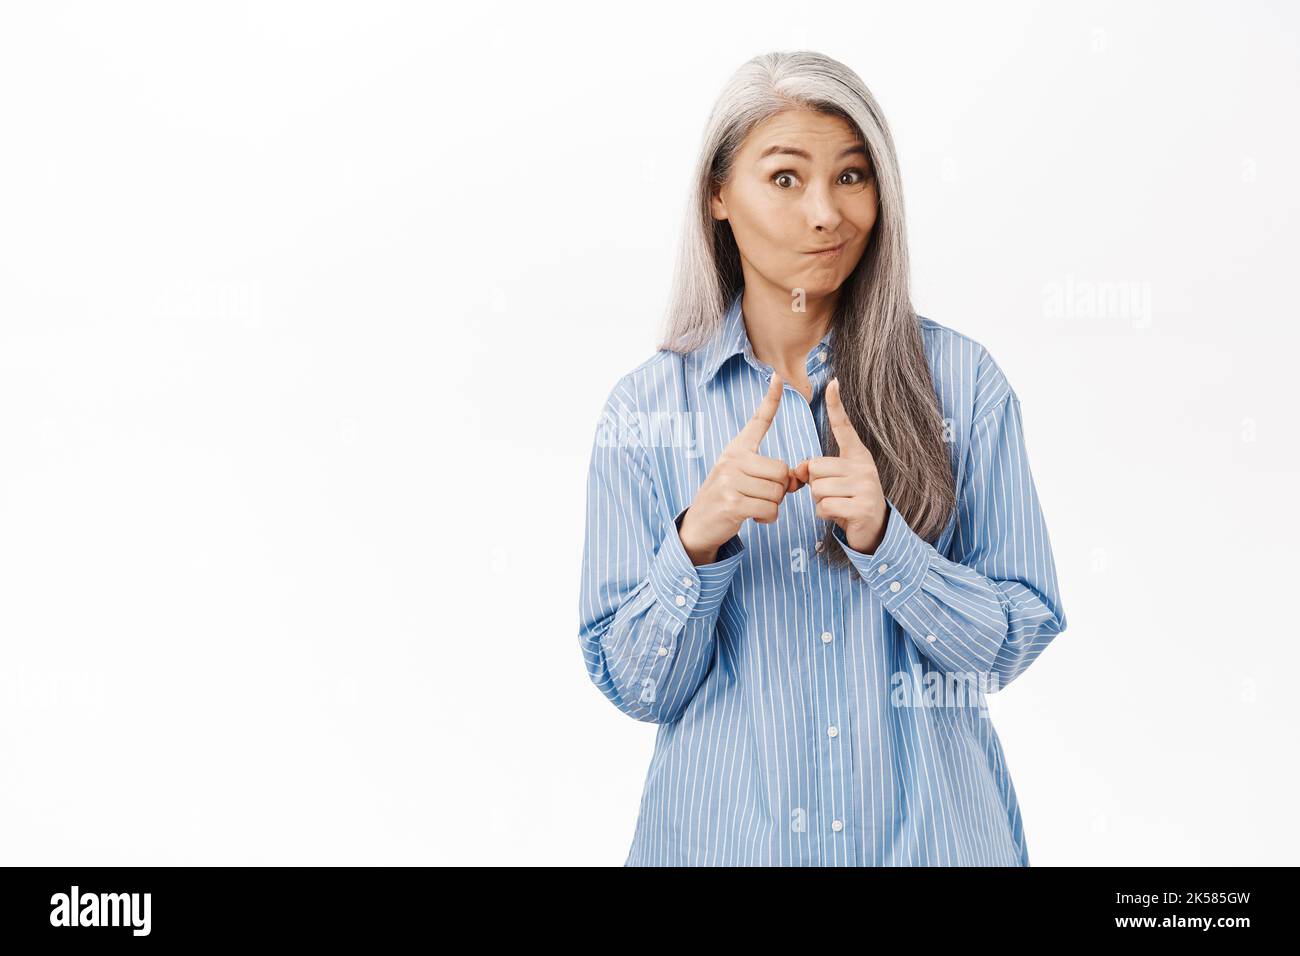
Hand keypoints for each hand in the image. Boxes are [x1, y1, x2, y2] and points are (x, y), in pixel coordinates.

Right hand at [678, 372, 793, 564]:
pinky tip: (754, 517)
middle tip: (762, 496)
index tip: (778, 376)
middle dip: (780, 489)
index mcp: (736, 449)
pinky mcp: (732, 503)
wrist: (699, 525)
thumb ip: (772, 475)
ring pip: (778, 492)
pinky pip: (769, 508)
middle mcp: (732, 460)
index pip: (758, 421)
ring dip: (773, 505)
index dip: (771, 399)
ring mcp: (730, 481)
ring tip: (754, 506)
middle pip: (781, 470)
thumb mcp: (745, 480)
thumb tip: (797, 479)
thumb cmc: (728, 498)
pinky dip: (767, 518)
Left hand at [790, 377, 887, 553]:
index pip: (844, 427)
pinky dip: (825, 514)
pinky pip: (824, 506)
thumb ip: (815, 470)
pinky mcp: (862, 507)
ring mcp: (866, 486)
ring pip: (817, 488)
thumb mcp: (832, 481)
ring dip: (819, 501)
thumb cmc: (848, 501)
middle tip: (834, 494)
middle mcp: (864, 467)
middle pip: (815, 467)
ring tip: (838, 504)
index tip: (833, 382)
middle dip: (815, 485)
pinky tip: (840, 515)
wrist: (874, 530)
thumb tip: (800, 470)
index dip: (836, 406)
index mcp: (857, 456)